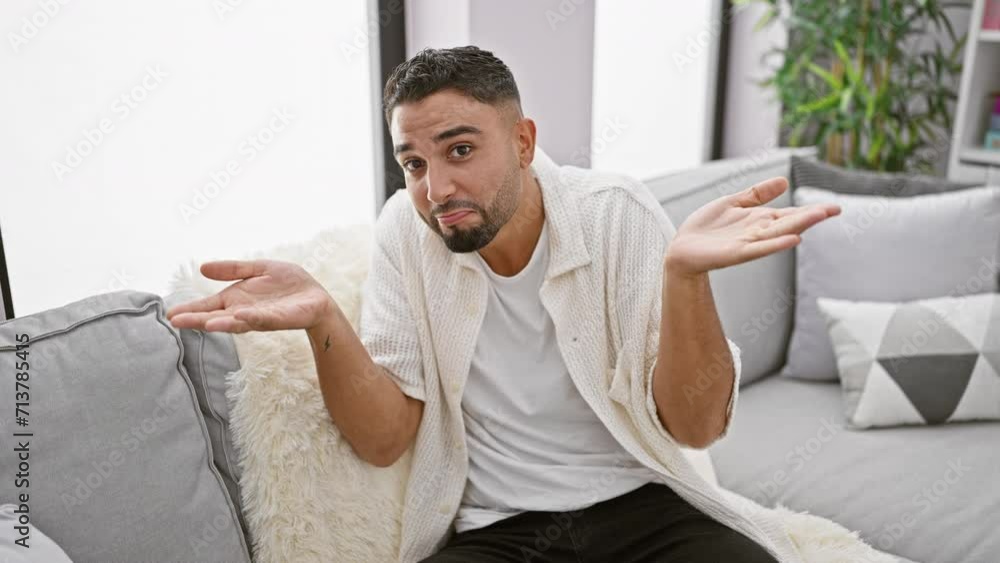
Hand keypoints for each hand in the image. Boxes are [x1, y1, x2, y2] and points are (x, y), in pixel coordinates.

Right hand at [165, 259, 335, 332]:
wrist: (316, 297)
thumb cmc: (288, 284)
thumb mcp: (258, 269)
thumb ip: (233, 269)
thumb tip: (202, 268)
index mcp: (236, 300)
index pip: (208, 306)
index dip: (191, 310)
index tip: (170, 314)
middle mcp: (244, 312)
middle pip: (216, 318)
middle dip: (197, 320)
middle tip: (176, 322)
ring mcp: (261, 317)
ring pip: (237, 322)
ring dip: (221, 323)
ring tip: (204, 324)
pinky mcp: (279, 318)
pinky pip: (263, 318)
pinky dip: (251, 317)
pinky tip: (238, 315)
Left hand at [664, 177, 840, 276]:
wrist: (682, 249)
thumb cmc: (706, 228)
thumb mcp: (733, 203)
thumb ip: (757, 194)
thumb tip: (784, 180)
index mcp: (759, 220)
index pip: (790, 214)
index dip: (810, 210)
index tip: (834, 207)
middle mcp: (758, 232)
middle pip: (789, 223)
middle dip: (811, 216)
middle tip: (835, 209)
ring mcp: (748, 243)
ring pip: (778, 233)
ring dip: (799, 226)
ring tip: (819, 216)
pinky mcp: (735, 253)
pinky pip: (759, 249)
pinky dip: (776, 244)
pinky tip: (793, 239)